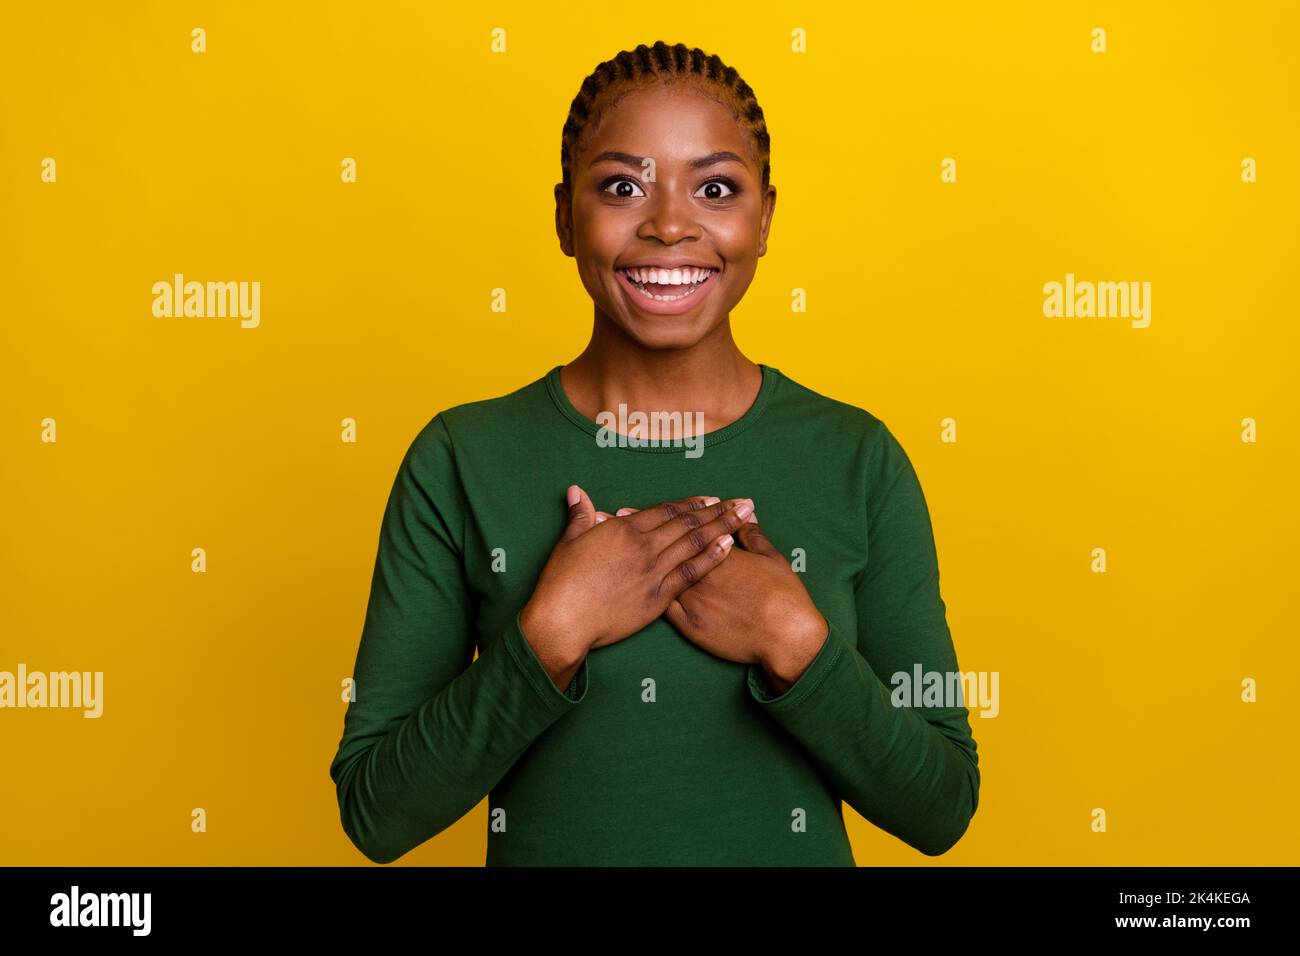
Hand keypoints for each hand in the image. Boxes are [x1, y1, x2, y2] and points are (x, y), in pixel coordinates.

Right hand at [520, 485, 752, 682]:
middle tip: (742, 503)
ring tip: (743, 517)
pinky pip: (691, 573)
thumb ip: (581, 515)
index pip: (666, 511)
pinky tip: (728, 547)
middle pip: (688, 523)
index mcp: (624, 530)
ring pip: (694, 544)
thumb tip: (577, 491)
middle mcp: (644, 546)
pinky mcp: (658, 597)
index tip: (711, 498)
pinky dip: (711, 558)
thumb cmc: (562, 582)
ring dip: (721, 528)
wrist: (564, 620)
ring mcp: (654, 571)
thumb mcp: (569, 541)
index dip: (691, 503)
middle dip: (718, 511)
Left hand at [620, 501, 827, 694]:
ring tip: (608, 549)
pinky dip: (638, 593)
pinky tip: (620, 585)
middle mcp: (698, 572)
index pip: (679, 530)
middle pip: (660, 549)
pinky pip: (660, 607)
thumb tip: (745, 515)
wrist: (785, 636)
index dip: (651, 521)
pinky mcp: (690, 624)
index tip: (630, 509)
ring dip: (630, 559)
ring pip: (654, 575)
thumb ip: (753, 536)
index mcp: (714, 552)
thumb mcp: (772, 558)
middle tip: (608, 519)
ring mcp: (692, 599)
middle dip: (632, 532)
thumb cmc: (784, 596)